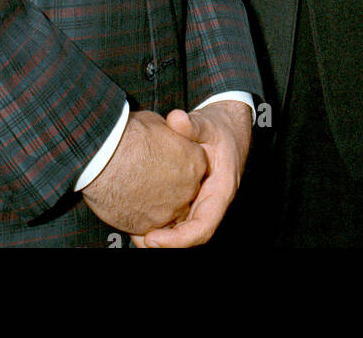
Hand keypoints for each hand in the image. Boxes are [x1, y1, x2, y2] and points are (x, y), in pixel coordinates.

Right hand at [81, 109, 207, 236]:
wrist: (107, 155)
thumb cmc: (131, 135)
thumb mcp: (158, 124)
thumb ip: (168, 138)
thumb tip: (162, 139)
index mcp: (196, 161)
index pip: (190, 169)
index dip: (173, 165)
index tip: (158, 161)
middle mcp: (189, 189)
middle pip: (181, 193)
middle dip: (166, 187)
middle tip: (145, 177)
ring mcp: (171, 210)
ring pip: (165, 211)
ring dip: (152, 204)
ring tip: (132, 190)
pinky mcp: (150, 226)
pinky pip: (147, 225)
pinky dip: (138, 217)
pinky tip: (124, 203)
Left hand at [133, 100, 253, 247]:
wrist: (228, 124)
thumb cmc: (220, 127)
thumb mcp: (208, 124)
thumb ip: (193, 124)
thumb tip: (176, 119)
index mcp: (220, 191)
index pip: (203, 227)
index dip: (178, 239)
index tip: (153, 238)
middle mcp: (211, 203)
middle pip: (189, 235)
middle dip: (164, 243)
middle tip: (137, 239)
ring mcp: (200, 202)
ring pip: (182, 229)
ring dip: (160, 235)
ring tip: (133, 232)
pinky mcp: (190, 198)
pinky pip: (176, 218)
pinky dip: (160, 222)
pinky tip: (138, 217)